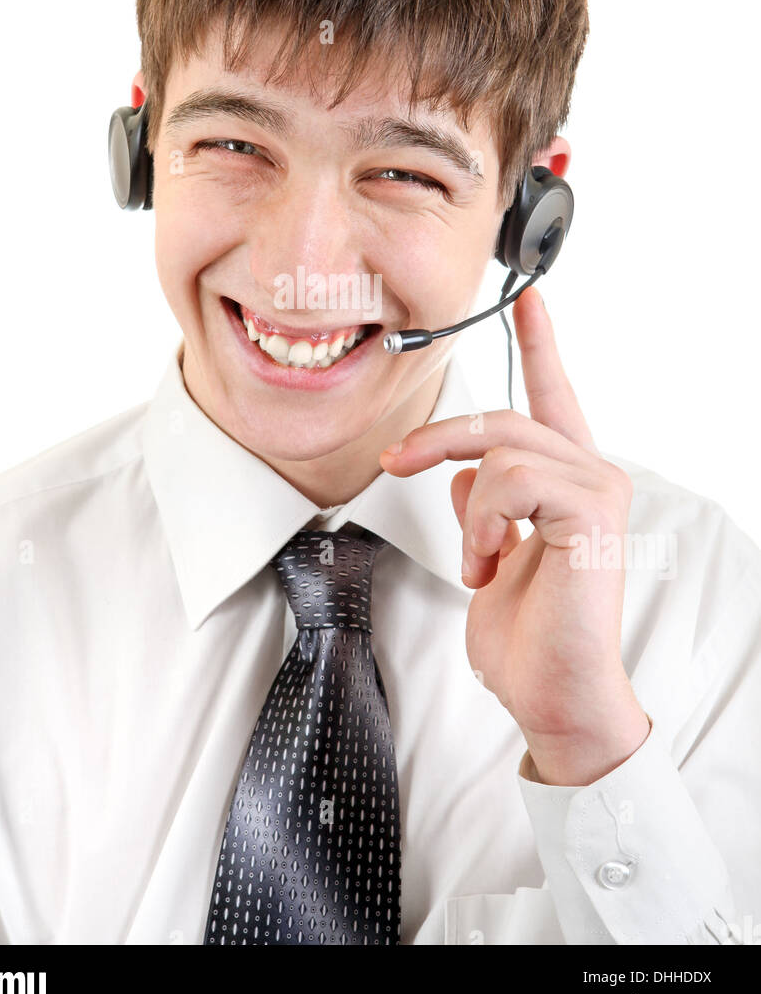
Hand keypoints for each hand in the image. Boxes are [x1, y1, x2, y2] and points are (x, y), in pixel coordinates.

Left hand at [378, 287, 650, 784]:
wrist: (554, 695)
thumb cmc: (530, 637)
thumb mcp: (492, 558)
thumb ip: (487, 507)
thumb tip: (465, 474)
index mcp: (567, 480)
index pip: (554, 397)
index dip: (540, 344)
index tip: (527, 298)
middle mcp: (591, 474)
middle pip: (503, 416)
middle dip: (437, 437)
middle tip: (395, 462)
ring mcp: (597, 488)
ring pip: (501, 444)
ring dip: (469, 508)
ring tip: (478, 560)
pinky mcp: (591, 509)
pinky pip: (509, 479)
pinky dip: (483, 523)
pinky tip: (493, 565)